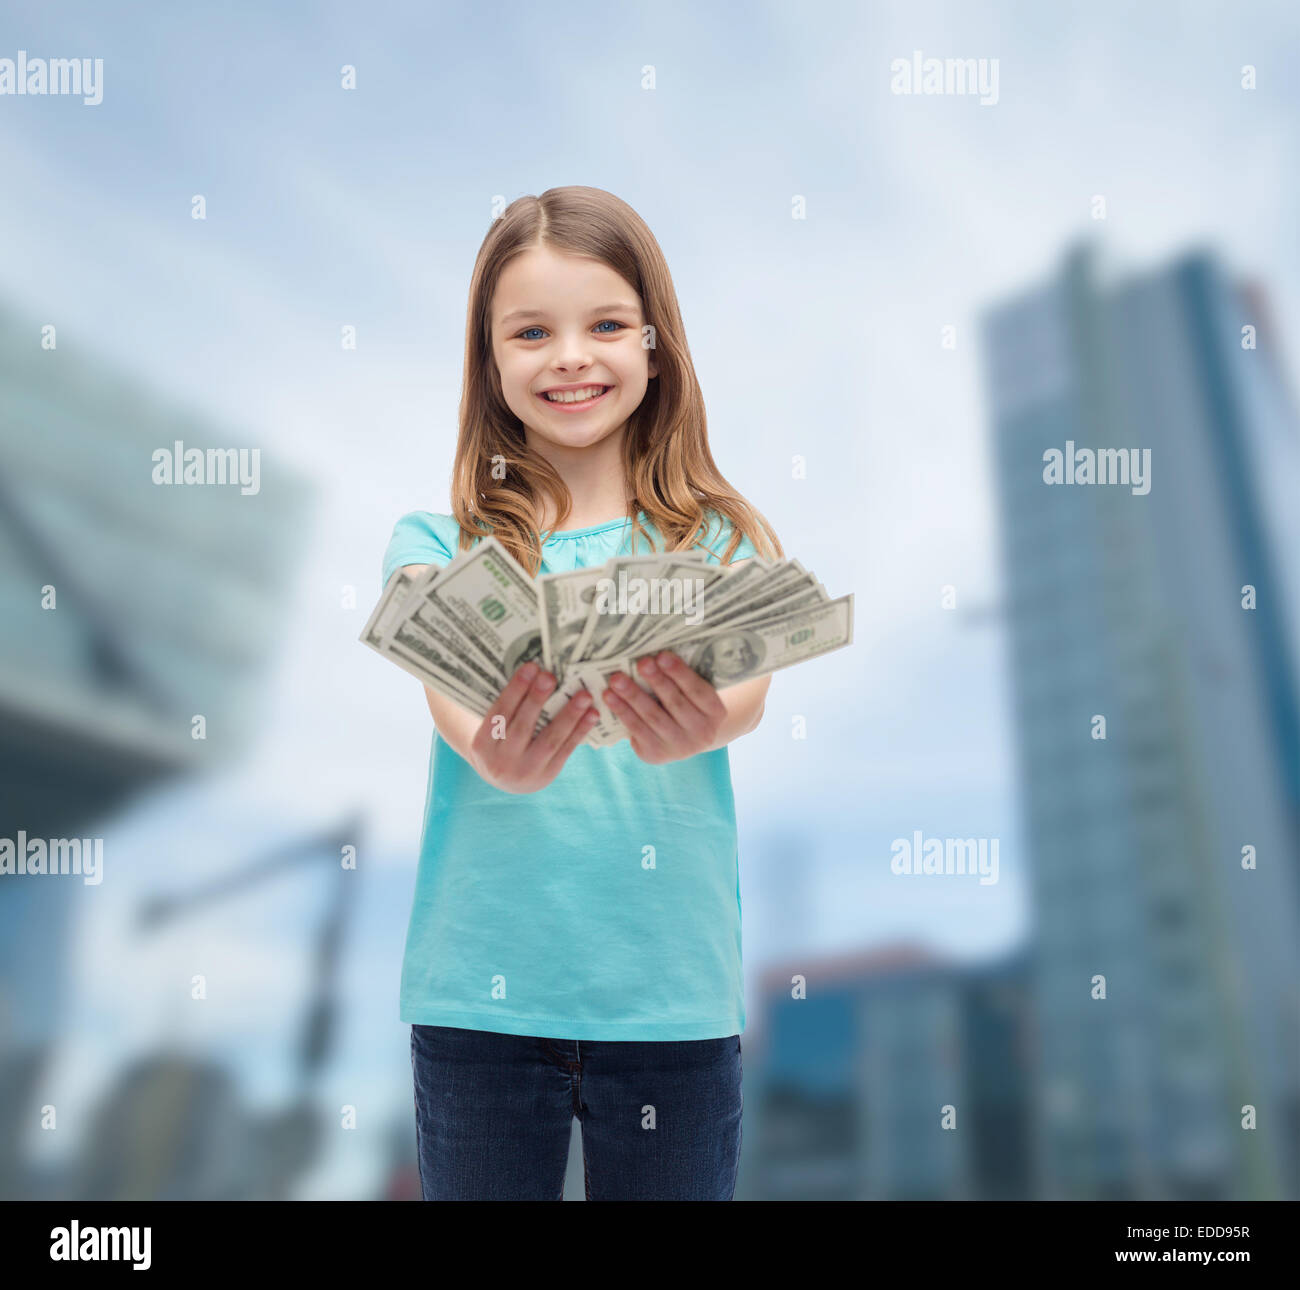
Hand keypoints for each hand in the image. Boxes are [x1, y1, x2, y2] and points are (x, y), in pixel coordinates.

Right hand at [469, 661, 599, 792]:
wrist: (506, 782)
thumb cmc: (502, 742)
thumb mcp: (494, 729)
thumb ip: (510, 707)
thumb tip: (537, 672)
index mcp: (483, 745)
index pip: (499, 713)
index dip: (515, 689)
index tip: (530, 667)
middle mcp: (502, 761)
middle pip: (522, 727)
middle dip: (536, 699)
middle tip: (550, 676)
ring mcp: (526, 771)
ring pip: (549, 740)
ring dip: (568, 715)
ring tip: (583, 695)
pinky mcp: (547, 775)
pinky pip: (565, 750)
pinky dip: (580, 731)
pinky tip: (592, 714)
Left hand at [602, 650, 725, 763]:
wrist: (683, 738)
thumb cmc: (685, 703)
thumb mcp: (692, 692)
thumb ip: (680, 676)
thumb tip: (654, 652)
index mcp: (716, 712)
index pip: (697, 690)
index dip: (680, 673)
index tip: (662, 656)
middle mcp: (702, 733)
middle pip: (675, 703)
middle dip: (656, 681)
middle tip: (641, 663)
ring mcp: (679, 747)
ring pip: (653, 717)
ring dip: (632, 696)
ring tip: (616, 679)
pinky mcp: (656, 755)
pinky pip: (637, 730)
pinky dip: (622, 712)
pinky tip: (609, 697)